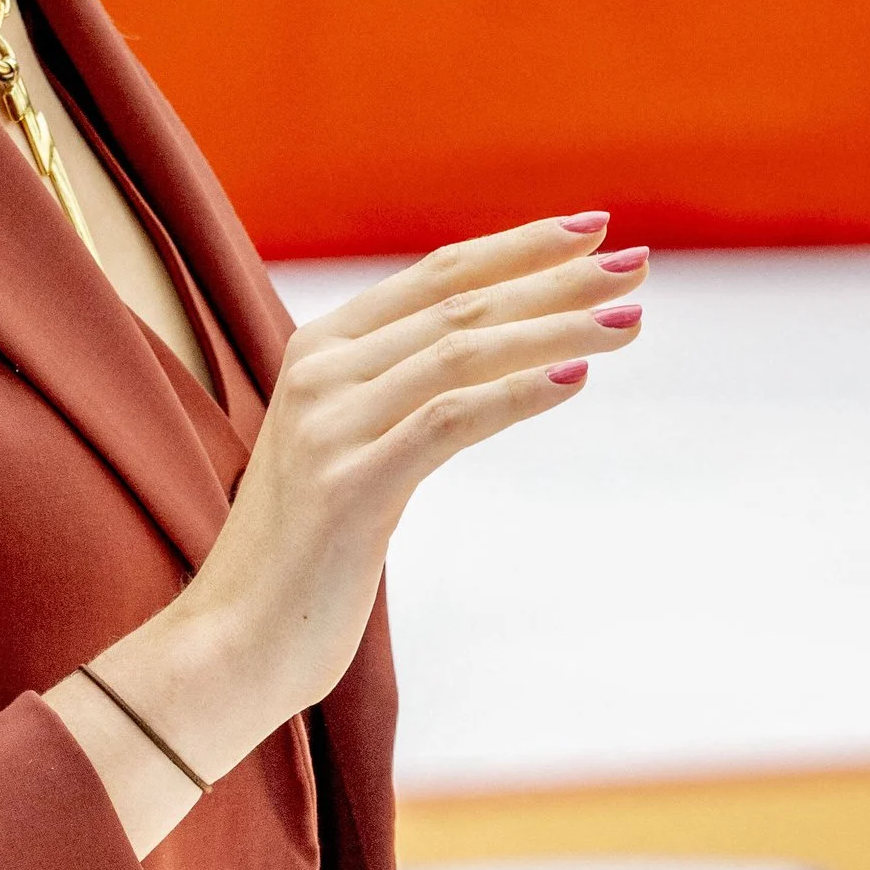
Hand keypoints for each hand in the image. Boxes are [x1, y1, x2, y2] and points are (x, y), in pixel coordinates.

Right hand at [53, 213, 647, 850]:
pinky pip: (448, 420)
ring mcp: (330, 426)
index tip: (591, 229)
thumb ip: (394, 394)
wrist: (233, 640)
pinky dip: (516, 393)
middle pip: (459, 302)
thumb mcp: (346, 448)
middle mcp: (320, 371)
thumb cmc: (303, 552)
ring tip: (628, 319)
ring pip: (462, 350)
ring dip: (556, 329)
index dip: (516, 247)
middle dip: (554, 278)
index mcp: (319, 348)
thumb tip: (484, 359)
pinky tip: (576, 380)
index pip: (435, 274)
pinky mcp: (349, 486)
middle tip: (636, 262)